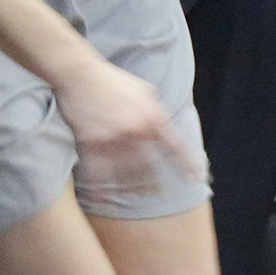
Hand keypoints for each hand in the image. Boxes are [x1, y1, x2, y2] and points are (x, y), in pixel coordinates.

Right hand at [51, 58, 203, 194]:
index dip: (188, 165)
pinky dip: (102, 190)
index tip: (196, 179)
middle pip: (151, 167)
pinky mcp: (92, 144)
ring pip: (127, 173)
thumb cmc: (112, 79)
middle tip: (161, 195)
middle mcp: (136, 130)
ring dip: (133, 188)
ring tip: (136, 195)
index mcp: (152, 116)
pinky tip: (105, 201)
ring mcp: (114, 139)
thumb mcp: (144, 88)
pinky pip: (99, 173)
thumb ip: (156, 107)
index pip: (176, 146)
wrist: (79, 73)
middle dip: (157, 184)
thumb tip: (164, 122)